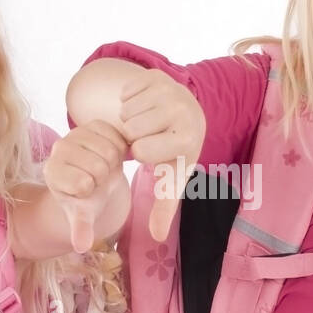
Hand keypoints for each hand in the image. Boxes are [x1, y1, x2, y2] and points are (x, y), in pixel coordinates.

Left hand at [43, 119, 128, 252]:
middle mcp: (59, 148)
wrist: (95, 178)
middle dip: (104, 177)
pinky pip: (117, 137)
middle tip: (99, 178)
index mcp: (52, 172)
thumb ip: (81, 228)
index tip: (87, 190)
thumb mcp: (83, 214)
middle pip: (98, 167)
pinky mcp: (93, 124)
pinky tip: (111, 154)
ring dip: (113, 163)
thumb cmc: (87, 198)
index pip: (82, 184)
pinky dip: (120, 148)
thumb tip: (81, 246)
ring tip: (105, 166)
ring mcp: (76, 133)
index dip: (91, 191)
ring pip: (109, 151)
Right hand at [117, 69, 205, 241]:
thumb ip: (163, 209)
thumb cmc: (174, 153)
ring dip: (130, 119)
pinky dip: (129, 101)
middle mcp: (182, 110)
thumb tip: (157, 238)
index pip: (141, 150)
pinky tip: (145, 107)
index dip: (140, 152)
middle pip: (131, 128)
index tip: (153, 152)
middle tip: (148, 135)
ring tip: (147, 123)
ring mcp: (170, 88)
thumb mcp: (170, 179)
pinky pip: (125, 91)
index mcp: (186, 138)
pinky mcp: (158, 74)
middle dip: (133, 135)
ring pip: (126, 110)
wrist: (187, 115)